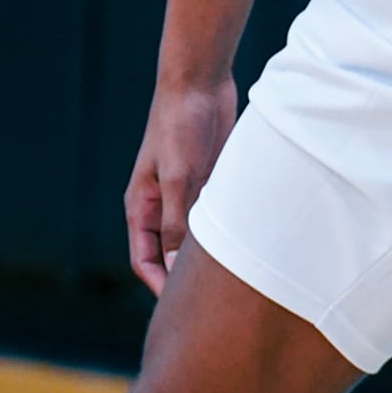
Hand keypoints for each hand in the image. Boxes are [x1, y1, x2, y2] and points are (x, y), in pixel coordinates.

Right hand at [124, 78, 237, 293]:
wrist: (198, 83)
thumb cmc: (180, 126)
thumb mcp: (179, 176)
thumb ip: (177, 222)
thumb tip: (177, 267)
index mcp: (141, 207)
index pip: (144, 260)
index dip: (161, 287)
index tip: (183, 310)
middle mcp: (161, 207)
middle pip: (171, 256)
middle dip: (187, 281)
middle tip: (215, 307)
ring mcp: (186, 196)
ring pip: (196, 240)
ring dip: (211, 259)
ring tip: (237, 285)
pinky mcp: (209, 185)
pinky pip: (215, 220)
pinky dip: (227, 235)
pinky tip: (250, 251)